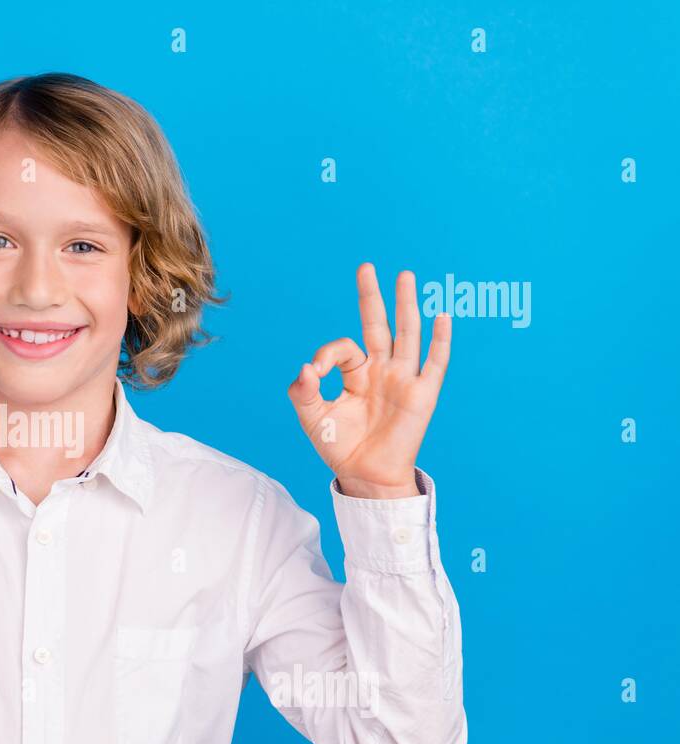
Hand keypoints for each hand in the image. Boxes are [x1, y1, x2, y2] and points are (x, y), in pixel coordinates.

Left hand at [286, 263, 450, 498]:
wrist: (364, 475)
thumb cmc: (340, 447)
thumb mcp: (312, 418)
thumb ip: (302, 391)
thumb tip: (305, 368)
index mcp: (356, 374)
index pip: (344, 347)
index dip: (326, 354)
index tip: (313, 373)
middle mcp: (380, 371)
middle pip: (378, 325)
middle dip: (373, 297)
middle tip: (367, 267)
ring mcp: (403, 379)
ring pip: (407, 334)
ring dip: (406, 305)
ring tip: (405, 277)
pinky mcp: (422, 395)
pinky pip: (435, 364)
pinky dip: (440, 341)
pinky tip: (441, 317)